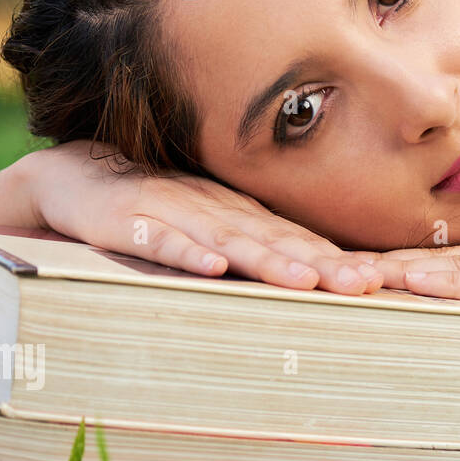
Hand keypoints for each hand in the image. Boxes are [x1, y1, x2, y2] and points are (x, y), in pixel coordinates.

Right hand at [24, 140, 383, 294]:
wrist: (80, 175)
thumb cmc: (159, 209)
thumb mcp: (215, 226)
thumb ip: (258, 247)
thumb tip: (315, 277)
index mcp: (244, 216)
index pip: (299, 241)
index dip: (338, 260)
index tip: (379, 280)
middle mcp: (220, 212)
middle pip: (277, 241)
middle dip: (323, 264)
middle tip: (363, 284)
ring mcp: (178, 213)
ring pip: (230, 240)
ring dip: (268, 262)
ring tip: (306, 282)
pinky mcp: (132, 221)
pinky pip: (162, 240)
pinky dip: (186, 253)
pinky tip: (211, 269)